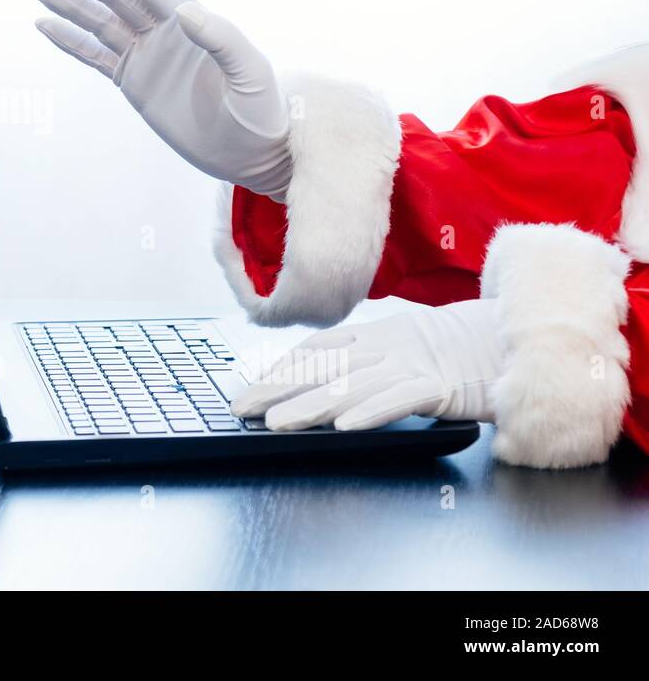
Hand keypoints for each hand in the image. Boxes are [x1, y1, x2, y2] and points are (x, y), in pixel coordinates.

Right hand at [34, 0, 291, 198]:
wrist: (249, 153)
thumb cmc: (259, 111)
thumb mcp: (250, 74)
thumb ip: (221, 39)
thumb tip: (184, 10)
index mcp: (192, 23)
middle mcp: (165, 32)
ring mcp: (147, 56)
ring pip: (101, 22)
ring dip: (72, 4)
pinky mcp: (134, 82)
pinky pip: (96, 57)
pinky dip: (71, 41)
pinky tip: (46, 25)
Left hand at [231, 299, 504, 429]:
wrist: (518, 337)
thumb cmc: (460, 349)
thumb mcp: (406, 346)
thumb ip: (370, 358)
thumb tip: (326, 377)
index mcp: (377, 335)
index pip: (317, 350)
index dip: (280, 367)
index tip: (250, 386)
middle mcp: (387, 347)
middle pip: (322, 369)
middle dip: (277, 389)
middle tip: (242, 408)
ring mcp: (412, 365)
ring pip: (351, 387)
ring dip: (310, 407)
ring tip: (278, 424)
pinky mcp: (440, 386)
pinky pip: (400, 400)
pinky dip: (371, 412)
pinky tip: (344, 426)